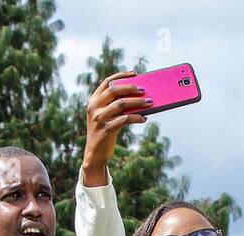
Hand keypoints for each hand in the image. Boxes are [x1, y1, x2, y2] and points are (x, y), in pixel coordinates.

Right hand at [81, 71, 149, 186]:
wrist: (94, 154)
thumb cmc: (105, 132)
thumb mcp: (107, 116)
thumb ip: (116, 106)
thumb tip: (139, 97)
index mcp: (93, 100)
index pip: (107, 82)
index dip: (121, 76)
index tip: (135, 73)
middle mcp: (94, 107)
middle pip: (114, 90)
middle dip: (131, 88)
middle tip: (144, 90)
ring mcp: (99, 118)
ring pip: (121, 104)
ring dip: (138, 102)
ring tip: (149, 103)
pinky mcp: (106, 129)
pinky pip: (124, 119)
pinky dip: (136, 118)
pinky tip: (144, 118)